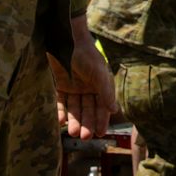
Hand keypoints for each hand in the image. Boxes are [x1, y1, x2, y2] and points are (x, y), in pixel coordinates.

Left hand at [53, 18, 115, 140]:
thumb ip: (106, 91)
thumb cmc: (86, 53)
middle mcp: (89, 88)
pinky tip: (60, 121)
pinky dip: (61, 112)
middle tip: (84, 136)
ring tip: (72, 132)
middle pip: (88, 110)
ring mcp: (75, 87)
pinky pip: (61, 102)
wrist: (65, 39)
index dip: (102, 120)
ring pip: (75, 108)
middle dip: (87, 123)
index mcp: (101, 84)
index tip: (100, 134)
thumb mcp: (98, 73)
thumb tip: (115, 110)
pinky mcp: (61, 85)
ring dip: (74, 120)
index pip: (102, 106)